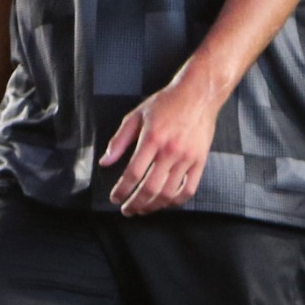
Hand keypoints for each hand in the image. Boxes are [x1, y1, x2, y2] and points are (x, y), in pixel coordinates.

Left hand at [101, 73, 222, 214]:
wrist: (198, 94)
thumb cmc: (166, 103)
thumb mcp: (136, 115)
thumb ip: (119, 140)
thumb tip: (105, 162)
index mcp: (152, 139)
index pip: (133, 173)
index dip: (122, 190)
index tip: (115, 198)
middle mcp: (170, 150)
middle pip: (150, 188)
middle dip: (135, 204)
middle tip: (127, 210)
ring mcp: (187, 157)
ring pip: (169, 193)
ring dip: (153, 206)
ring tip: (143, 209)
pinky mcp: (200, 161)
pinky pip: (189, 189)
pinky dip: (176, 201)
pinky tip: (165, 203)